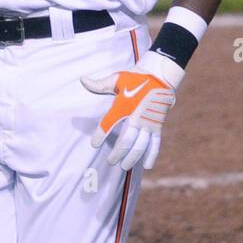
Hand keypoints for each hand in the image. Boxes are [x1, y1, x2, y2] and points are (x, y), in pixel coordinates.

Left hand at [81, 52, 181, 170]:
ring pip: (141, 145)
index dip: (101, 135)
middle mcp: (137, 117)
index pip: (109, 123)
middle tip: (110, 162)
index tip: (94, 144)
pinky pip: (156, 143)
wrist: (160, 76)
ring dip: (133, 157)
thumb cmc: (135, 78)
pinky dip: (152, 155)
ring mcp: (149, 123)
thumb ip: (99, 84)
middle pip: (127, 140)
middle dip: (118, 152)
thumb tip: (82, 80)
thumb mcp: (116, 79)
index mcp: (124, 106)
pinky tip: (147, 165)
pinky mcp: (158, 126)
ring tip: (124, 166)